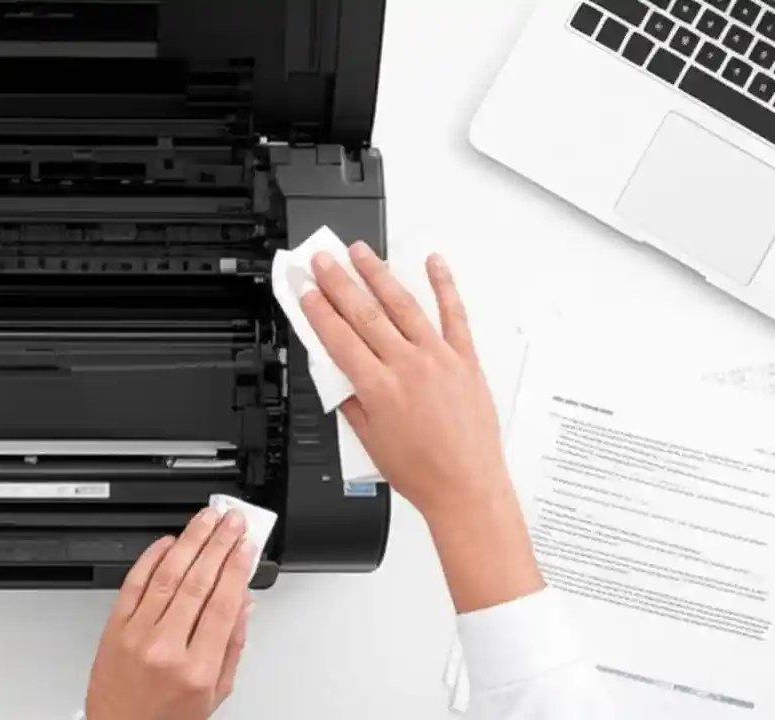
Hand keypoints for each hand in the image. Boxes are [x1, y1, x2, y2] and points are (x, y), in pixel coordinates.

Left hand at [85, 509, 254, 719]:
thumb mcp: (215, 695)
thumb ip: (232, 647)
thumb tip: (243, 604)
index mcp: (196, 669)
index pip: (222, 605)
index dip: (237, 569)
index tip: (247, 547)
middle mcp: (165, 648)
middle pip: (198, 582)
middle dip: (219, 545)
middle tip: (233, 521)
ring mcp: (136, 635)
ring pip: (167, 575)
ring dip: (190, 541)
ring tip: (206, 520)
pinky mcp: (114, 628)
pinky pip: (134, 583)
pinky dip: (152, 557)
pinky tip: (169, 541)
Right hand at [300, 244, 542, 612]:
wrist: (467, 488)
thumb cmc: (422, 473)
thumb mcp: (370, 441)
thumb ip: (353, 402)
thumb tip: (340, 374)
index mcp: (378, 389)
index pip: (340, 338)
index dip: (319, 311)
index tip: (307, 291)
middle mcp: (408, 367)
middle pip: (365, 314)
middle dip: (340, 282)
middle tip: (324, 259)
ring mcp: (439, 359)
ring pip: (403, 306)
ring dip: (379, 275)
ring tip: (362, 252)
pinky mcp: (465, 360)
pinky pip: (454, 315)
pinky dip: (444, 286)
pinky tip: (433, 264)